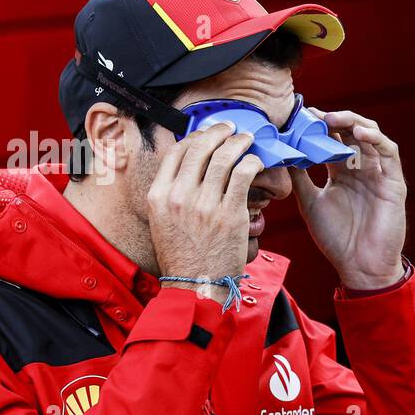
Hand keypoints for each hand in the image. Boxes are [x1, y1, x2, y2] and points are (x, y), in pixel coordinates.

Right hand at [147, 121, 264, 300]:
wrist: (195, 286)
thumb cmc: (181, 256)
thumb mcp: (162, 221)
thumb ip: (171, 194)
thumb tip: (187, 169)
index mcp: (159, 195)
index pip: (177, 152)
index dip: (195, 136)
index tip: (208, 133)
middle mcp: (179, 196)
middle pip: (200, 148)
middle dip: (219, 132)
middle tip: (232, 128)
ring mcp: (205, 205)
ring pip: (224, 158)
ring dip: (238, 143)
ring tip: (247, 139)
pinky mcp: (230, 214)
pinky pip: (243, 176)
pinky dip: (251, 163)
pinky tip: (255, 162)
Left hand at [291, 108, 406, 289]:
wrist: (359, 266)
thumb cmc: (336, 239)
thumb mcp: (310, 204)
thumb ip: (299, 179)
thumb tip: (283, 154)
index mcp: (340, 172)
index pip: (330, 140)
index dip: (317, 127)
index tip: (298, 117)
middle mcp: (360, 168)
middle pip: (349, 132)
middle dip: (333, 119)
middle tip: (314, 114)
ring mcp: (378, 173)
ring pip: (369, 135)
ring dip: (352, 122)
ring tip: (333, 119)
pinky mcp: (393, 181)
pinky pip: (389, 152)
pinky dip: (375, 138)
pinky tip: (358, 133)